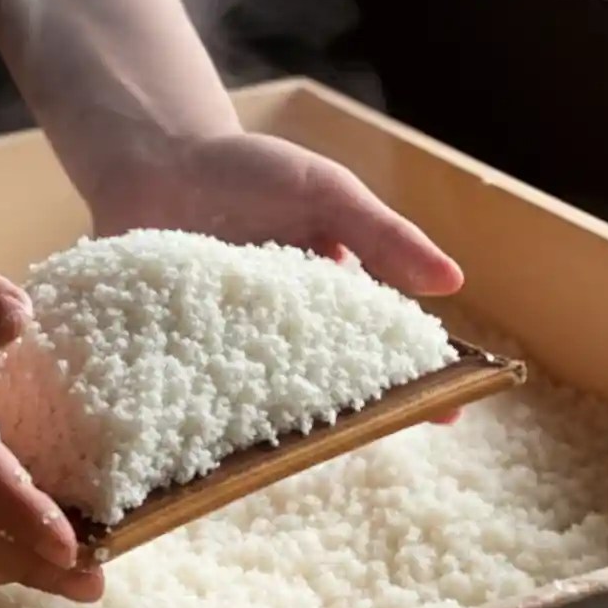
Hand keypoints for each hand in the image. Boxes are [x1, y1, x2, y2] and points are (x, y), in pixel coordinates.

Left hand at [86, 132, 465, 423]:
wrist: (154, 158)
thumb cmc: (248, 169)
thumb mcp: (325, 191)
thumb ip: (383, 234)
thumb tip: (453, 281)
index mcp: (332, 289)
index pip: (383, 337)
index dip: (418, 374)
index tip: (451, 411)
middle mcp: (289, 325)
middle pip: (334, 376)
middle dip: (360, 409)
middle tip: (383, 440)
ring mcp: (236, 341)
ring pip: (274, 389)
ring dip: (290, 416)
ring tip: (309, 449)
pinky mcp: (184, 348)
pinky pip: (208, 381)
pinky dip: (220, 402)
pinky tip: (230, 432)